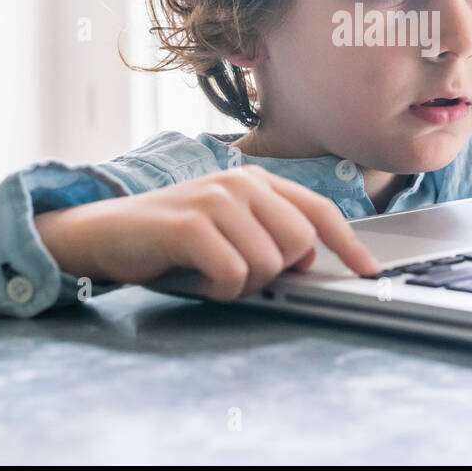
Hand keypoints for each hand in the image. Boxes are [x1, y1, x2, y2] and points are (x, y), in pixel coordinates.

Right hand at [39, 165, 380, 300]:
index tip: (368, 271)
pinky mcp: (190, 224)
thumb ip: (269, 233)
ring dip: (243, 283)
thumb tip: (308, 261)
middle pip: (299, 243)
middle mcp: (240, 183)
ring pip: (269, 263)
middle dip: (276, 271)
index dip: (349, 243)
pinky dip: (218, 289)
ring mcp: (215, 199)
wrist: (103, 233)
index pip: (319, 210)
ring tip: (212, 271)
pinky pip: (234, 275)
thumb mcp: (227, 227)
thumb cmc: (170, 237)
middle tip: (238, 271)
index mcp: (255, 181)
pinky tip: (198, 278)